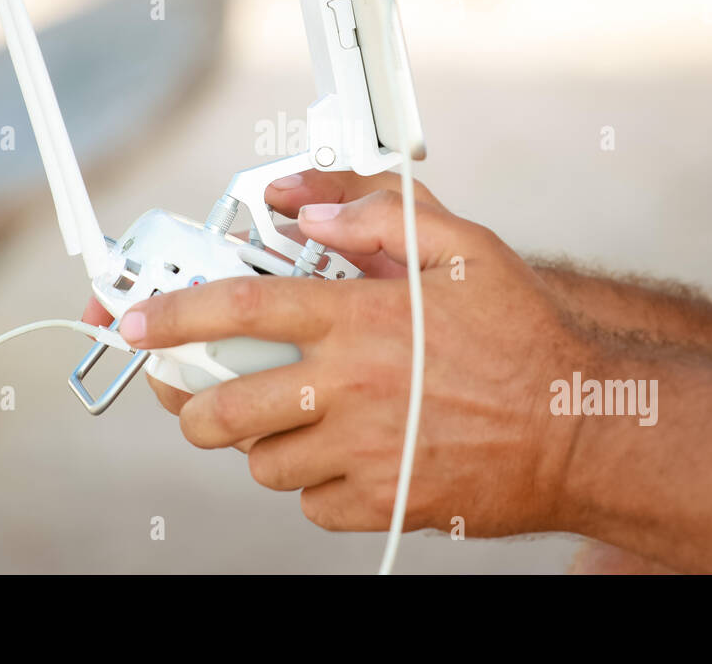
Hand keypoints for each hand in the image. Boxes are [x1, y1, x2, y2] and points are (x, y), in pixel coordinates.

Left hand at [85, 170, 585, 536]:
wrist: (582, 429)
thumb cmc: (525, 334)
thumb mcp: (465, 248)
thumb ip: (384, 213)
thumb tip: (311, 206)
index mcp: (360, 317)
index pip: (239, 306)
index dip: (170, 313)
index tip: (129, 323)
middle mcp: (350, 385)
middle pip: (225, 408)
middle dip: (191, 406)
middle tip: (197, 398)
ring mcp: (364, 450)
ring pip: (262, 463)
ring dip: (260, 444)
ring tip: (288, 423)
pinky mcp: (383, 502)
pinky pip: (310, 504)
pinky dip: (311, 485)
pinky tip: (339, 458)